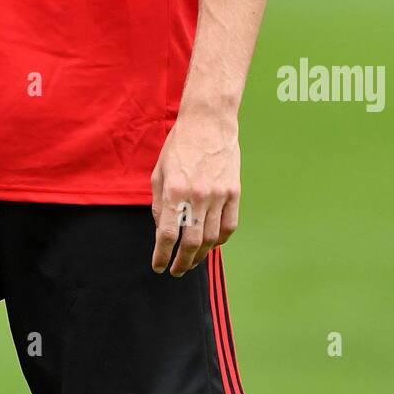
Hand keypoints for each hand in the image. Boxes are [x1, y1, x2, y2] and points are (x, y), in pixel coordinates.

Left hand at [150, 109, 239, 275]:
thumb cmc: (179, 145)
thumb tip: (162, 230)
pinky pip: (229, 226)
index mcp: (174, 190)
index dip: (161, 255)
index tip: (158, 266)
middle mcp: (197, 195)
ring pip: (211, 238)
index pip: (167, 234)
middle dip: (182, 263)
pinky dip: (220, 240)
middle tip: (176, 271)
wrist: (208, 122)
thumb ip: (159, 203)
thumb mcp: (159, 172)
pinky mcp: (234, 192)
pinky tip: (210, 244)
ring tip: (192, 261)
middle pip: (191, 242)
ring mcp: (219, 195)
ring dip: (200, 255)